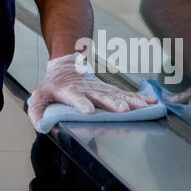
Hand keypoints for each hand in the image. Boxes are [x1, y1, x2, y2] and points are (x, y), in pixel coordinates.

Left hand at [26, 52, 157, 127]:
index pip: (75, 97)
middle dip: (113, 104)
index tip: (89, 111)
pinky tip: (153, 104)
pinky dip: (141, 99)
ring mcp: (101, 90)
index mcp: (69, 91)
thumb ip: (36, 109)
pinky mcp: (111, 91)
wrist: (68, 66)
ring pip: (118, 96)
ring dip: (132, 102)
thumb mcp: (39, 95)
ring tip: (144, 108)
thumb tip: (39, 125)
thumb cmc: (54, 85)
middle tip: (123, 111)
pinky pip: (127, 95)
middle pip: (102, 97)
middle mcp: (88, 90)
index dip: (82, 103)